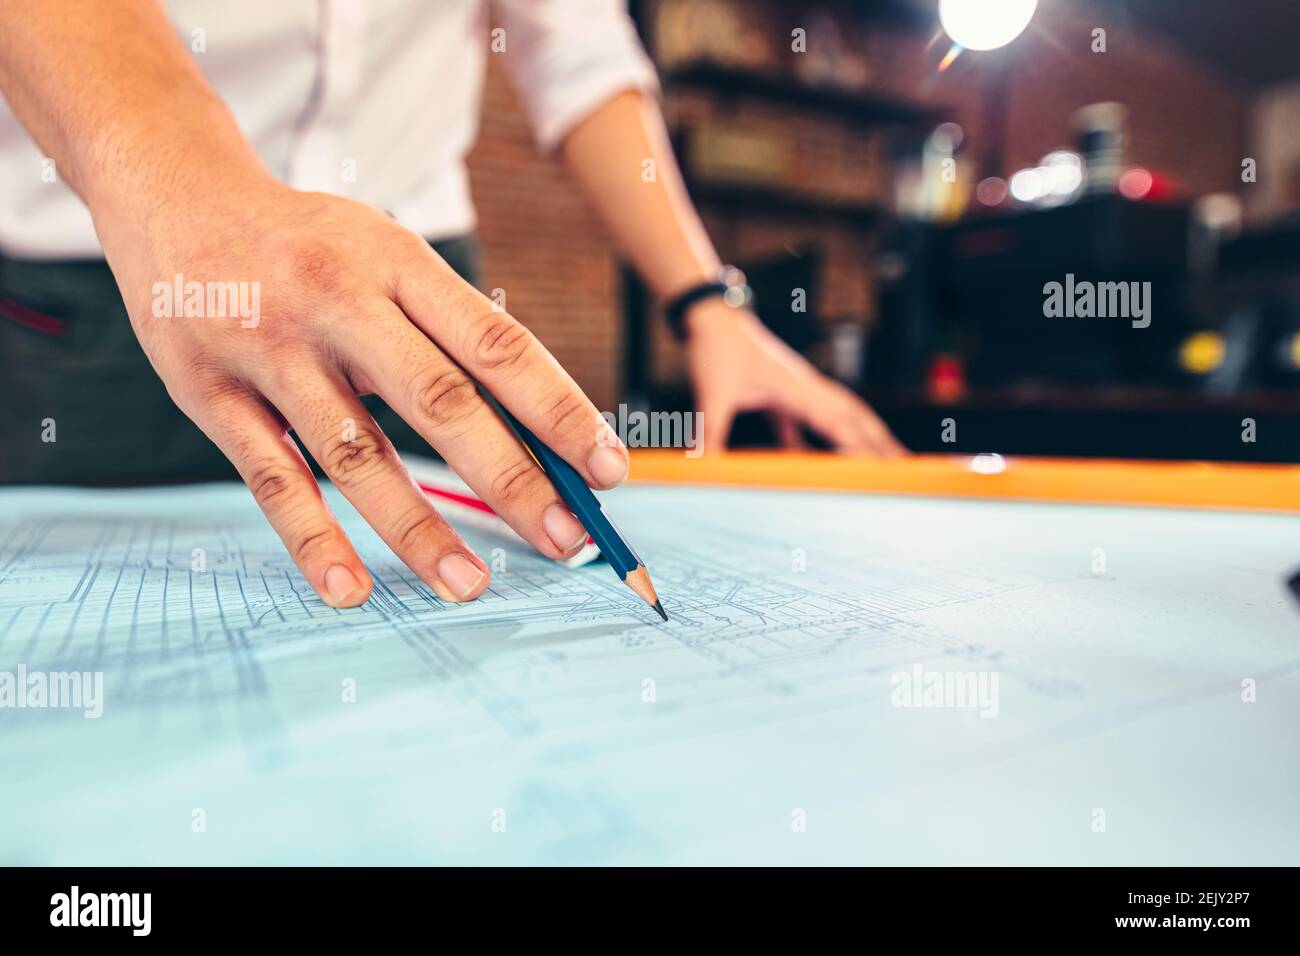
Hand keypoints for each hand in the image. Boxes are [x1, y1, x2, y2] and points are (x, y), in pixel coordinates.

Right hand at [101, 179, 629, 607]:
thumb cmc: (311, 243)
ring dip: (419, 528)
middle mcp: (337, 302)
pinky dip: (313, 539)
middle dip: (513, 479)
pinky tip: (350, 588)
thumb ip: (448, 331)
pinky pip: (270, 478)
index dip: (560, 411)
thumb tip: (534, 433)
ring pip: (355, 454)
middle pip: (439, 401)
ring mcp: (270, 349)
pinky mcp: (209, 393)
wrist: (176, 193)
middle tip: (566, 541)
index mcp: (396, 263)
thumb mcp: (386, 254)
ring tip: (472, 586)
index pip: (496, 344)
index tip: (610, 471)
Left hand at [684, 301, 905, 455]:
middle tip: (906, 467)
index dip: (858, 448)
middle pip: (854, 417)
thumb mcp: (711, 394)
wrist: (710, 315)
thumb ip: (710, 432)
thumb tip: (702, 464)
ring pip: (840, 414)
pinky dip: (818, 438)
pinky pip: (809, 419)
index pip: (835, 423)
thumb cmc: (714, 349)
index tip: (880, 469)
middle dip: (880, 442)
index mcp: (796, 388)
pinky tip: (810, 462)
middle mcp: (805, 386)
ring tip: (883, 458)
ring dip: (862, 435)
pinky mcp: (783, 390)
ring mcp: (798, 386)